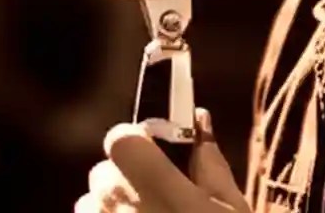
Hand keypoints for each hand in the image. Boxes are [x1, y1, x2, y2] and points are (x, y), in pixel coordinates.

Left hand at [75, 109, 249, 212]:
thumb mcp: (232, 207)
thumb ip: (210, 163)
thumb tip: (200, 119)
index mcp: (158, 188)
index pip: (120, 139)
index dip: (136, 140)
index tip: (156, 151)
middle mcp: (120, 208)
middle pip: (104, 173)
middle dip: (127, 176)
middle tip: (159, 194)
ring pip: (92, 203)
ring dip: (113, 205)